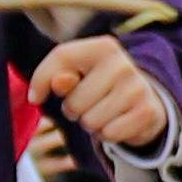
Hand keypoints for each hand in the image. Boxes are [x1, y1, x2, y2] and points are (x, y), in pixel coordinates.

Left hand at [30, 29, 172, 158]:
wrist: (144, 99)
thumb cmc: (99, 85)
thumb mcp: (78, 74)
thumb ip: (60, 74)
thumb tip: (57, 83)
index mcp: (103, 46)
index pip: (61, 56)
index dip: (41, 80)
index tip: (35, 97)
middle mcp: (122, 64)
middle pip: (74, 101)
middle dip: (74, 109)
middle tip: (89, 102)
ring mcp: (137, 87)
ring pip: (90, 121)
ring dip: (90, 123)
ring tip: (102, 112)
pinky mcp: (146, 112)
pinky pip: (108, 134)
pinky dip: (106, 134)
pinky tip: (115, 122)